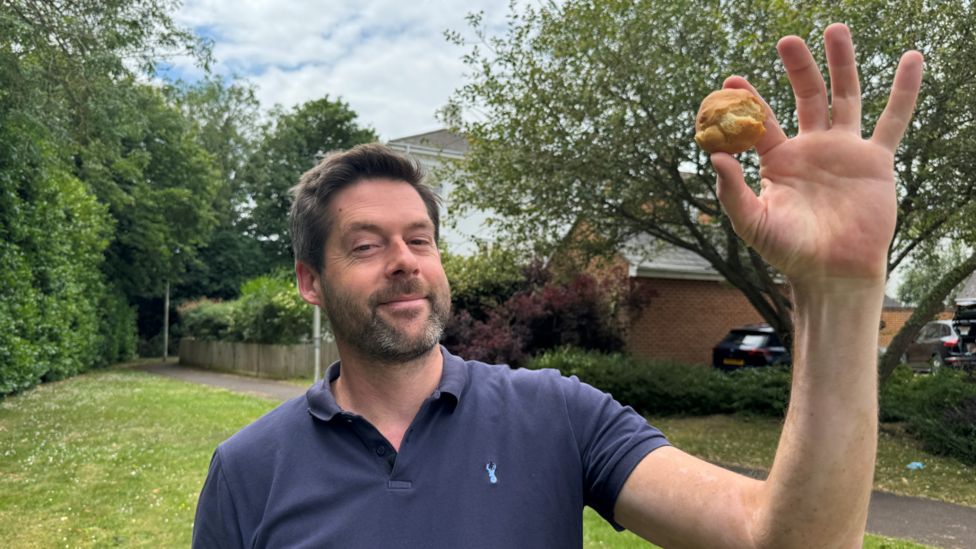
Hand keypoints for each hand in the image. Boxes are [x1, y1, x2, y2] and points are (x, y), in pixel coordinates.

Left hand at [712, 23, 922, 285]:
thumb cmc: (789, 252)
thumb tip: (716, 157)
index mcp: (779, 160)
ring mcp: (844, 151)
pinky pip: (893, 119)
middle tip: (787, 40)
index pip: (760, 122)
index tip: (730, 81)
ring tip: (835, 28)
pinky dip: (904, 90)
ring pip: (845, 97)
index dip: (746, 101)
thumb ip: (732, 192)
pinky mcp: (876, 160)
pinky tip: (912, 59)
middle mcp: (811, 148)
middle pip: (806, 97)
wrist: (833, 272)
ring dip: (841, 63)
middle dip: (798, 68)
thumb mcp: (753, 223)